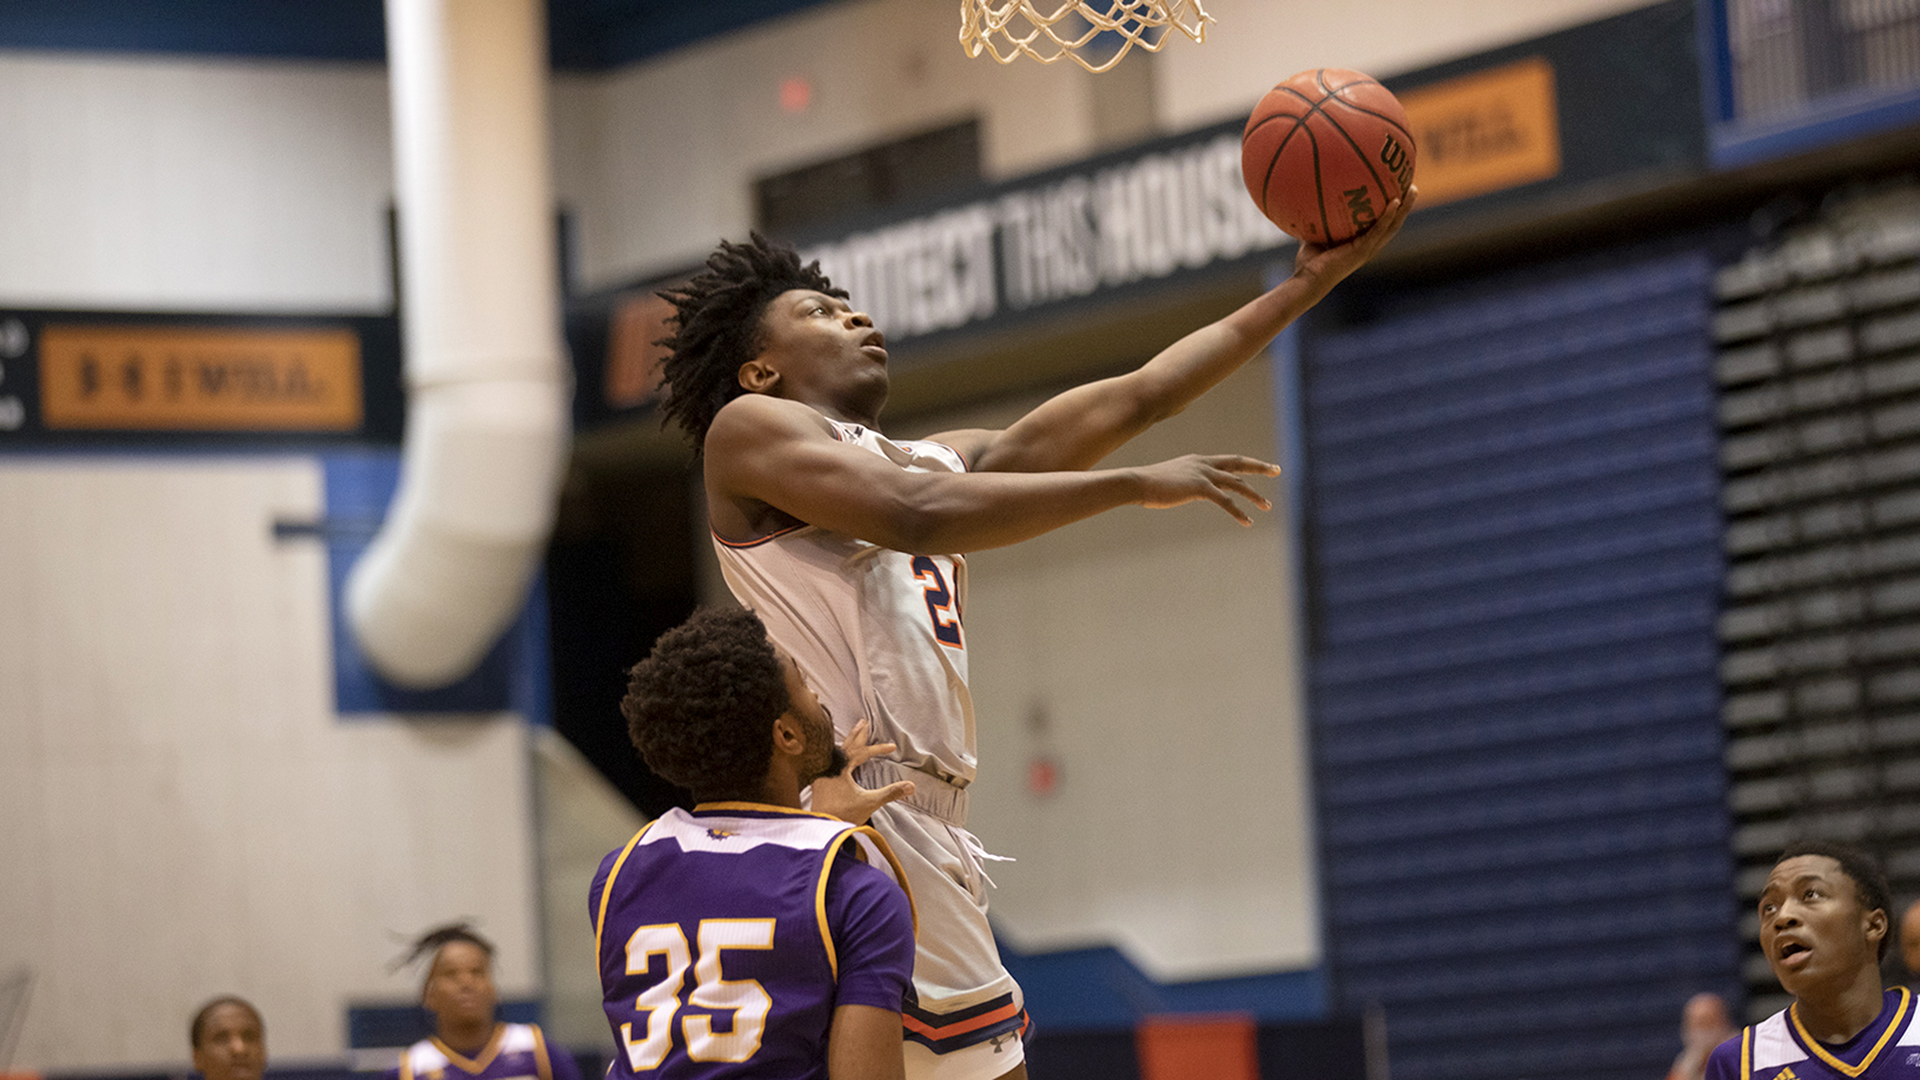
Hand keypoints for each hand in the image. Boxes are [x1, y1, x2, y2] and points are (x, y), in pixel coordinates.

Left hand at [808, 718, 914, 825]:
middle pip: (846, 745)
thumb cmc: (842, 814)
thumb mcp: (870, 802)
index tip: (892, 748)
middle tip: (863, 722)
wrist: (821, 825)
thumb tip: (911, 786)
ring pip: (835, 751)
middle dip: (857, 734)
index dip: (878, 749)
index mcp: (840, 766)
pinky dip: (836, 754)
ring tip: (852, 735)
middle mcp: (829, 765)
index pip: (862, 752)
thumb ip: (890, 793)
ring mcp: (821, 772)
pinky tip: (835, 758)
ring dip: (846, 742)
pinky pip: (828, 759)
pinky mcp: (818, 780)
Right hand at [1132, 454, 1280, 525]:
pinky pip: (1226, 501)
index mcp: (1198, 461)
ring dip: (1254, 495)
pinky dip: (1238, 512)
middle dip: (1259, 467)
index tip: (1259, 466)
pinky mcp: (1200, 488)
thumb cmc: (1149, 485)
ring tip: (1266, 506)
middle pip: (1238, 464)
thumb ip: (1184, 483)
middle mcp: (1204, 464)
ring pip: (1237, 484)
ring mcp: (1203, 474)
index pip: (1228, 461)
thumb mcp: (1171, 480)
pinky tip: (1247, 522)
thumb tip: (1188, 491)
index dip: (1245, 464)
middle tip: (1277, 470)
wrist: (1138, 483)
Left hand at [1293, 184, 1417, 286]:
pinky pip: (1378, 230)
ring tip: (1412, 190)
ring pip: (1393, 226)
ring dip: (1404, 208)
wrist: (1308, 281)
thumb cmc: (1309, 263)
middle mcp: (1369, 247)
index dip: (1392, 211)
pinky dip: (1388, 216)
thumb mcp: (1314, 236)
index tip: (1398, 192)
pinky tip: (1394, 202)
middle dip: (1405, 206)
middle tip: (1412, 187)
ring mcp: (1368, 250)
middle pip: (1394, 224)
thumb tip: (1310, 200)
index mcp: (1362, 244)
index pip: (1382, 226)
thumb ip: (1317, 220)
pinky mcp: (1362, 251)